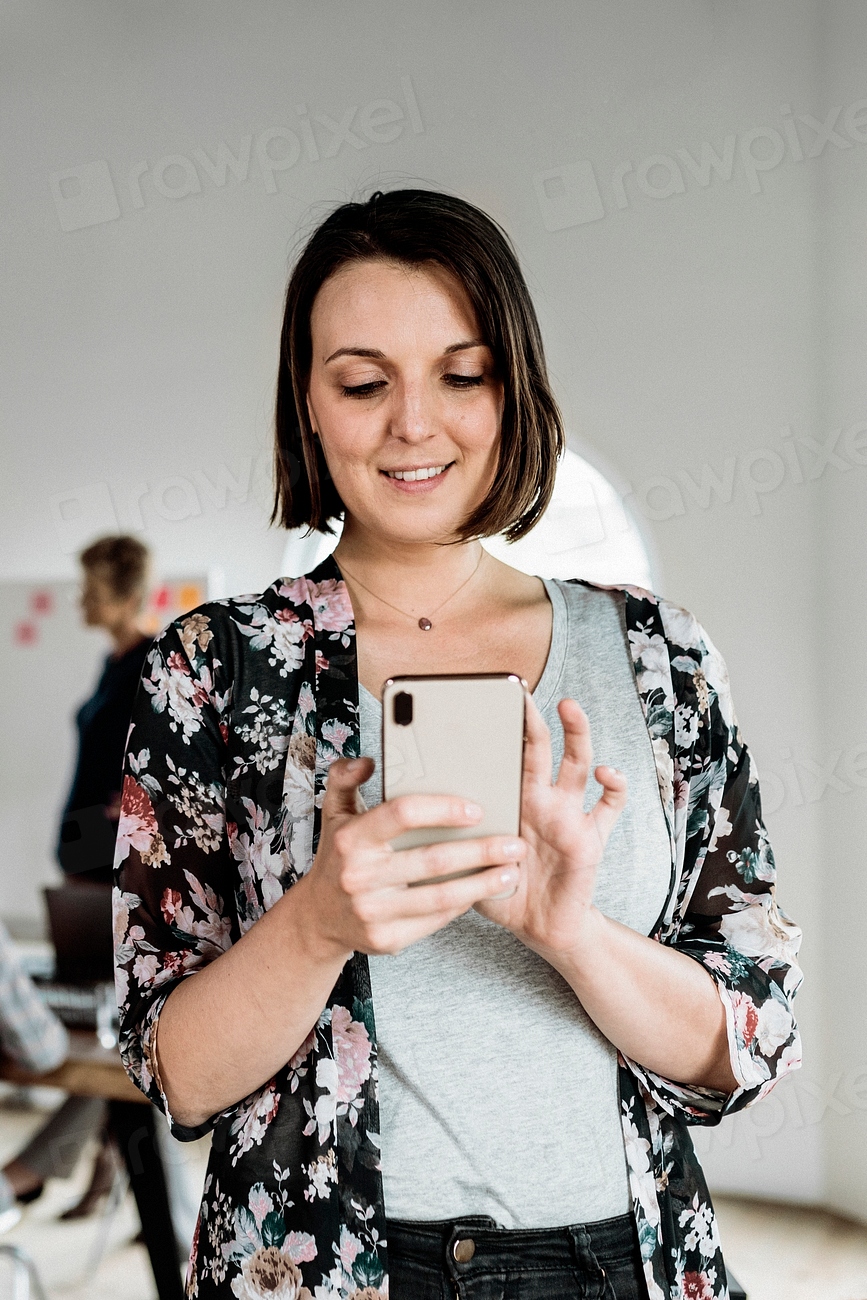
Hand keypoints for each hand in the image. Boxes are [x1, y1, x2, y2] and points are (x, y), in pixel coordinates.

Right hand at [294, 757, 527, 960]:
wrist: (318, 918)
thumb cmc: (338, 859)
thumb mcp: (334, 813)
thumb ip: (345, 778)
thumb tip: (368, 761)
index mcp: (351, 838)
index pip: (402, 814)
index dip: (442, 809)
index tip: (476, 809)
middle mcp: (359, 875)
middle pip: (433, 859)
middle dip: (480, 850)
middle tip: (514, 843)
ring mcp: (373, 910)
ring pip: (441, 895)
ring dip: (483, 883)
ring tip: (511, 870)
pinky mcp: (387, 938)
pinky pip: (435, 919)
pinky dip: (464, 904)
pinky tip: (484, 891)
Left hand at [475, 693, 626, 963]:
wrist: (539, 928)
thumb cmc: (501, 891)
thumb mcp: (469, 862)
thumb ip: (451, 838)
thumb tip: (418, 815)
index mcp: (512, 801)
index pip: (507, 755)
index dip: (500, 731)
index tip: (484, 702)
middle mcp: (543, 800)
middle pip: (541, 748)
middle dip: (533, 719)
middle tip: (521, 692)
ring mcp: (570, 814)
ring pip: (578, 763)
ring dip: (577, 733)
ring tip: (569, 707)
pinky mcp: (591, 836)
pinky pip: (610, 806)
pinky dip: (614, 786)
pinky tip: (605, 774)